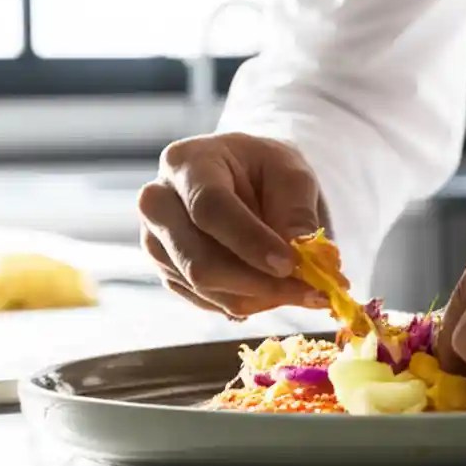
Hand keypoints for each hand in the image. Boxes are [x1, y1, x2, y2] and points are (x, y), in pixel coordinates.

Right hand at [138, 132, 335, 318]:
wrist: (244, 178)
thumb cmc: (265, 170)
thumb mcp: (292, 173)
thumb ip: (298, 210)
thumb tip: (303, 253)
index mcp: (187, 162)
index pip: (209, 207)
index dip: (249, 240)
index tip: (290, 263)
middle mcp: (158, 202)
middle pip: (198, 260)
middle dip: (258, 283)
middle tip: (311, 290)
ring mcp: (155, 241)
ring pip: (203, 288)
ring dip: (258, 298)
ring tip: (301, 290)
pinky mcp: (166, 271)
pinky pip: (205, 301)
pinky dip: (246, 303)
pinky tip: (274, 290)